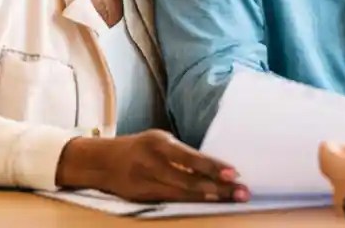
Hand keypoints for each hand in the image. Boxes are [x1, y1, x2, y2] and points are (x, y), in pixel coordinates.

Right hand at [56, 130, 248, 202]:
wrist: (101, 161)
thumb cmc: (140, 147)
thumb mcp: (159, 140)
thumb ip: (181, 153)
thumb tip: (215, 166)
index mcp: (157, 142)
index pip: (190, 157)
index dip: (212, 166)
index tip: (234, 172)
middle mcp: (151, 162)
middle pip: (189, 179)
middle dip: (218, 187)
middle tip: (243, 192)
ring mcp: (145, 182)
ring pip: (183, 194)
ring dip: (210, 198)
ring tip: (232, 199)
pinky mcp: (142, 198)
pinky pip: (172, 201)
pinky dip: (193, 202)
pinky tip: (209, 203)